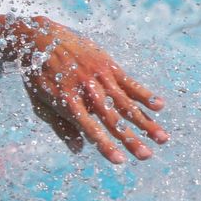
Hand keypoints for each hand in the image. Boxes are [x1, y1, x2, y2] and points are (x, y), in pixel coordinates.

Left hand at [19, 18, 166, 163]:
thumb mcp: (41, 104)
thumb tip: (79, 150)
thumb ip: (61, 127)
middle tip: (147, 156)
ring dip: (146, 122)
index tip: (120, 162)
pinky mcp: (108, 65)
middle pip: (113, 119)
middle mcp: (87, 90)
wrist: (38, 38)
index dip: (106, 146)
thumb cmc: (38, 77)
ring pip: (126, 103)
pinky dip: (145, 94)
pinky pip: (129, 82)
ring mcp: (99, 77)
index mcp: (68, 103)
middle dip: (131, 139)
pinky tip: (160, 106)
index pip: (91, 129)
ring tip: (162, 138)